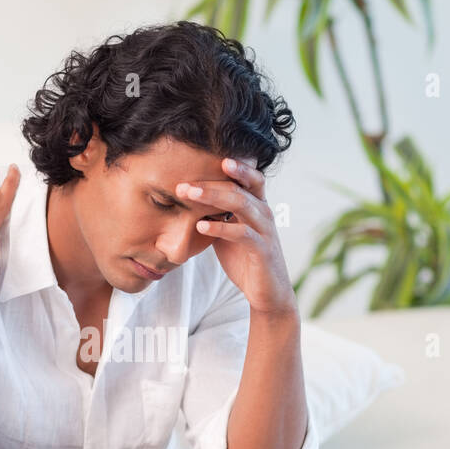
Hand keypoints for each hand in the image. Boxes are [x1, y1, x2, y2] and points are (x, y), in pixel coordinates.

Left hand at [176, 158, 296, 316]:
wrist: (266, 292)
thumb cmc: (245, 259)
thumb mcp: (228, 232)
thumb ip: (215, 214)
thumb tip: (188, 200)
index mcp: (257, 206)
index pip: (248, 177)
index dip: (232, 165)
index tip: (205, 156)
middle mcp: (264, 213)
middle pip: (238, 187)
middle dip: (209, 182)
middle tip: (183, 182)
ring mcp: (265, 230)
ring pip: (241, 204)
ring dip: (212, 197)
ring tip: (188, 194)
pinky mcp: (262, 250)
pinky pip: (242, 233)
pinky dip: (220, 228)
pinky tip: (201, 226)